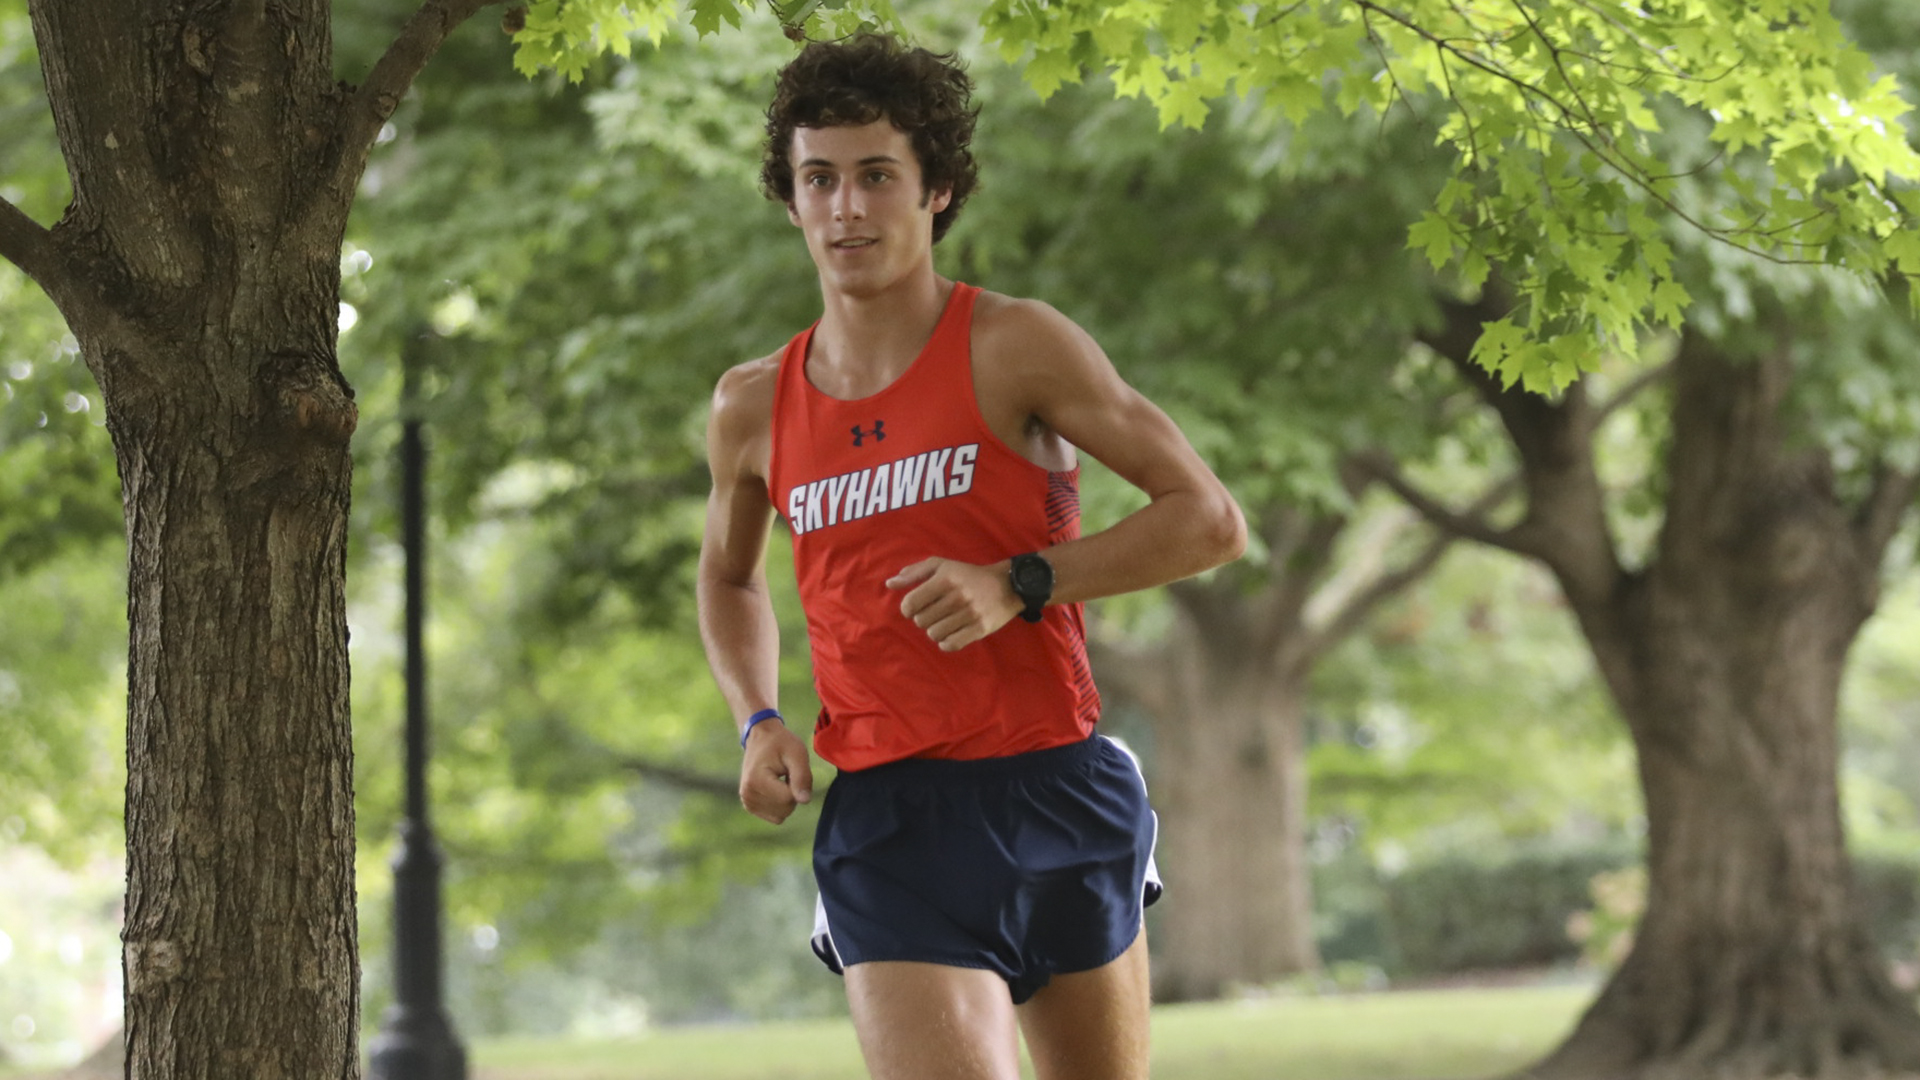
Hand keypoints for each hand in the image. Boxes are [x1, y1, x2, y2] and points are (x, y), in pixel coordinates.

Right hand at [739, 722, 813, 824]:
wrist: (760, 737)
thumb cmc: (781, 743)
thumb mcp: (797, 753)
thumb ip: (802, 777)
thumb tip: (805, 801)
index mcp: (756, 780)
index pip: (789, 799)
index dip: (798, 786)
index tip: (791, 769)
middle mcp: (747, 794)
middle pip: (785, 810)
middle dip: (792, 794)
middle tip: (785, 773)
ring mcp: (747, 802)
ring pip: (781, 816)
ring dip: (786, 799)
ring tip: (779, 779)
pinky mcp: (750, 806)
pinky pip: (775, 817)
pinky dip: (780, 805)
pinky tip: (774, 787)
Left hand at [886, 557, 1021, 651]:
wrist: (1007, 585)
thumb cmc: (968, 575)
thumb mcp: (941, 566)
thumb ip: (914, 573)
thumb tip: (889, 583)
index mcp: (946, 579)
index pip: (911, 603)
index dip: (907, 609)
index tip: (914, 609)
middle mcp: (958, 596)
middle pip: (921, 621)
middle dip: (923, 619)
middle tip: (934, 614)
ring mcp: (970, 613)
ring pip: (934, 634)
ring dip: (935, 631)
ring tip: (943, 623)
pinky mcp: (980, 628)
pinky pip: (951, 644)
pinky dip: (946, 642)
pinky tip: (950, 634)